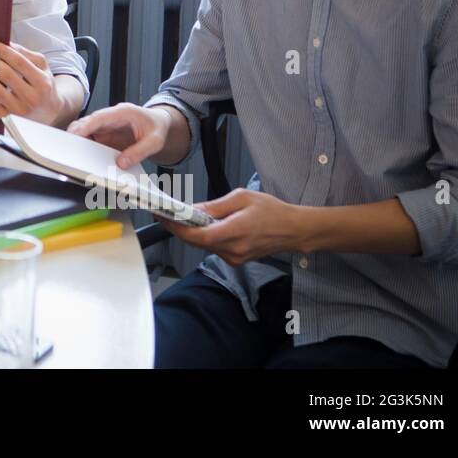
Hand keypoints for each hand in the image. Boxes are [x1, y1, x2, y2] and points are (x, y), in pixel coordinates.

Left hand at [0, 41, 60, 123]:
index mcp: (42, 82)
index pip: (20, 63)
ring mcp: (18, 110)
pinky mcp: (7, 118)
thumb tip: (5, 43)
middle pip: (6, 75)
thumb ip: (25, 53)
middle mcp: (31, 98)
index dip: (3, 51)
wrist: (49, 111)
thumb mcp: (41, 66)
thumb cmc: (42, 84)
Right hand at [68, 103, 171, 167]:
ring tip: (74, 153)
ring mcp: (106, 125)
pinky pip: (90, 138)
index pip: (100, 117)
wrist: (159, 123)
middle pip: (87, 122)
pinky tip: (83, 156)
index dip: (86, 125)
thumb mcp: (155, 141)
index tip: (77, 134)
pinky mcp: (104, 134)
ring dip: (78, 140)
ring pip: (85, 129)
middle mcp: (111, 116)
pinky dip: (85, 146)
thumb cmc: (157, 128)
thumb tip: (121, 163)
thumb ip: (139, 152)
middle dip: (76, 133)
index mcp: (123, 112)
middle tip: (70, 147)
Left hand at [159, 189, 305, 264]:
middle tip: (165, 214)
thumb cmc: (272, 211)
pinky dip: (204, 237)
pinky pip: (213, 248)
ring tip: (180, 217)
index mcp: (235, 232)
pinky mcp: (236, 259)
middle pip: (196, 242)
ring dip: (191, 232)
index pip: (198, 235)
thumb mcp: (242, 198)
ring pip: (203, 246)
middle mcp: (233, 250)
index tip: (163, 217)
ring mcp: (235, 257)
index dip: (177, 227)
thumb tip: (194, 210)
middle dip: (178, 228)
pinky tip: (201, 226)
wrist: (294, 230)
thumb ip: (215, 206)